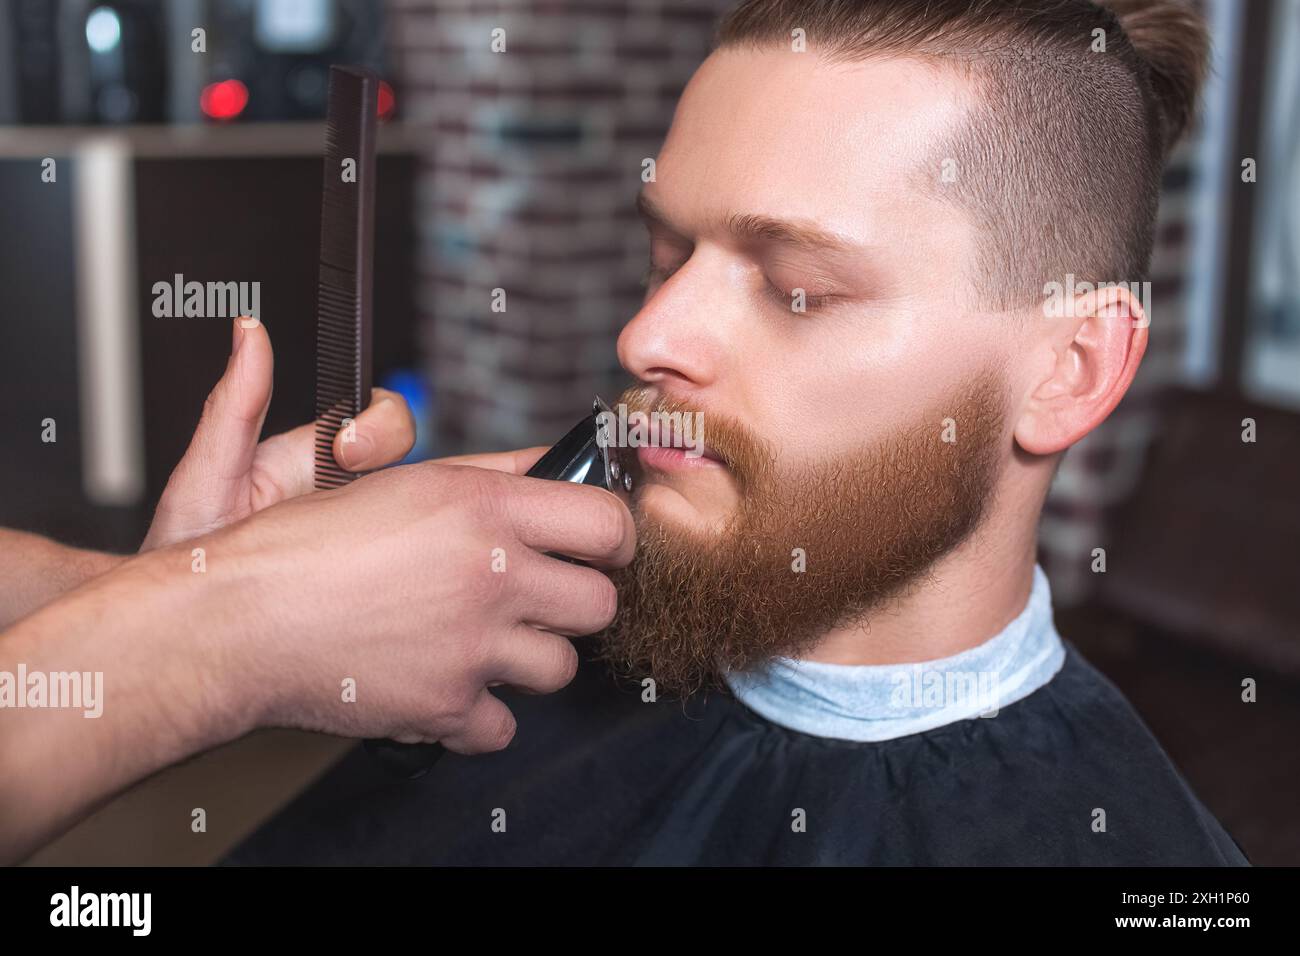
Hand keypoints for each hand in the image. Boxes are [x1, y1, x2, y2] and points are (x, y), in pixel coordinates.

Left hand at [141, 318, 415, 550]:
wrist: (187, 633)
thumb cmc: (187, 555)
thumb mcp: (205, 477)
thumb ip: (232, 405)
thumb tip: (248, 333)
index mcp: (308, 458)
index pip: (371, 414)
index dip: (376, 423)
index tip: (347, 450)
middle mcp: (341, 492)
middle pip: (409, 456)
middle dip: (394, 462)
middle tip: (353, 488)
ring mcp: (361, 532)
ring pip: (420, 505)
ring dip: (410, 513)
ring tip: (353, 538)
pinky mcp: (374, 572)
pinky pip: (415, 556)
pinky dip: (419, 555)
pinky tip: (385, 564)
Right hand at [185, 453, 635, 754]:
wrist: (237, 618)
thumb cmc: (307, 543)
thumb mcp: (405, 480)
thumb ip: (491, 472)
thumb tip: (550, 461)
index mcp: (485, 508)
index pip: (608, 524)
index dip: (612, 538)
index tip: (600, 548)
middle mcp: (490, 575)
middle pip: (600, 604)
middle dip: (575, 602)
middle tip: (539, 598)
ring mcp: (473, 646)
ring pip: (562, 667)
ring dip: (528, 659)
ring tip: (482, 641)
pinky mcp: (446, 706)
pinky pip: (504, 727)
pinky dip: (478, 715)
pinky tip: (448, 683)